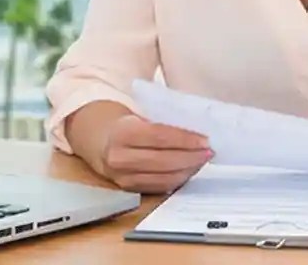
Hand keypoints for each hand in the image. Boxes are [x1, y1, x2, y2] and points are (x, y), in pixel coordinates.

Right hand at [99, 114, 213, 192]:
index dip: (186, 140)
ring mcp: (123, 177)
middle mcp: (120, 157)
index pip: (161, 137)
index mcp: (122, 132)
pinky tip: (188, 171)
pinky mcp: (129, 189)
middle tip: (209, 152)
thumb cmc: (125, 125)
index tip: (205, 140)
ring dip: (188, 170)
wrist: (98, 141)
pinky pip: (159, 187)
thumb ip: (162, 125)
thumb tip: (197, 133)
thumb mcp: (138, 117)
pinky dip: (177, 180)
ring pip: (164, 178)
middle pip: (164, 161)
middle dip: (191, 157)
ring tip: (202, 161)